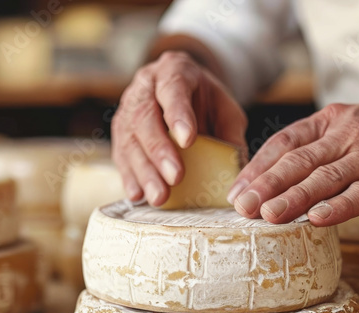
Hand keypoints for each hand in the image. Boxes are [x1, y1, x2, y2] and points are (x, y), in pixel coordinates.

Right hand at [112, 51, 247, 205]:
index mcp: (174, 70)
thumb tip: (239, 169)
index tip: (189, 140)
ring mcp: (127, 108)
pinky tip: (137, 194)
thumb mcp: (225, 110)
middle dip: (159, 150)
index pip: (173, 89)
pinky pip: (120, 154)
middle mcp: (145, 86)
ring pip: (128, 139)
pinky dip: (129, 176)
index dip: (178, 115)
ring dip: (144, 171)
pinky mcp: (120, 131)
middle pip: (145, 117)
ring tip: (159, 196)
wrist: (183, 93)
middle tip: (175, 178)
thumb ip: (230, 135)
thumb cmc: (206, 102)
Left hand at [227, 98, 358, 225]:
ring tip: (265, 216)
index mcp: (333, 120)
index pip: (285, 143)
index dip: (257, 167)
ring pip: (325, 177)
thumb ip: (323, 148)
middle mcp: (349, 134)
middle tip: (238, 208)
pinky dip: (339, 207)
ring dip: (292, 197)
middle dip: (264, 185)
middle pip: (298, 161)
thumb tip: (282, 183)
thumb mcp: (357, 126)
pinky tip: (316, 219)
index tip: (235, 190)